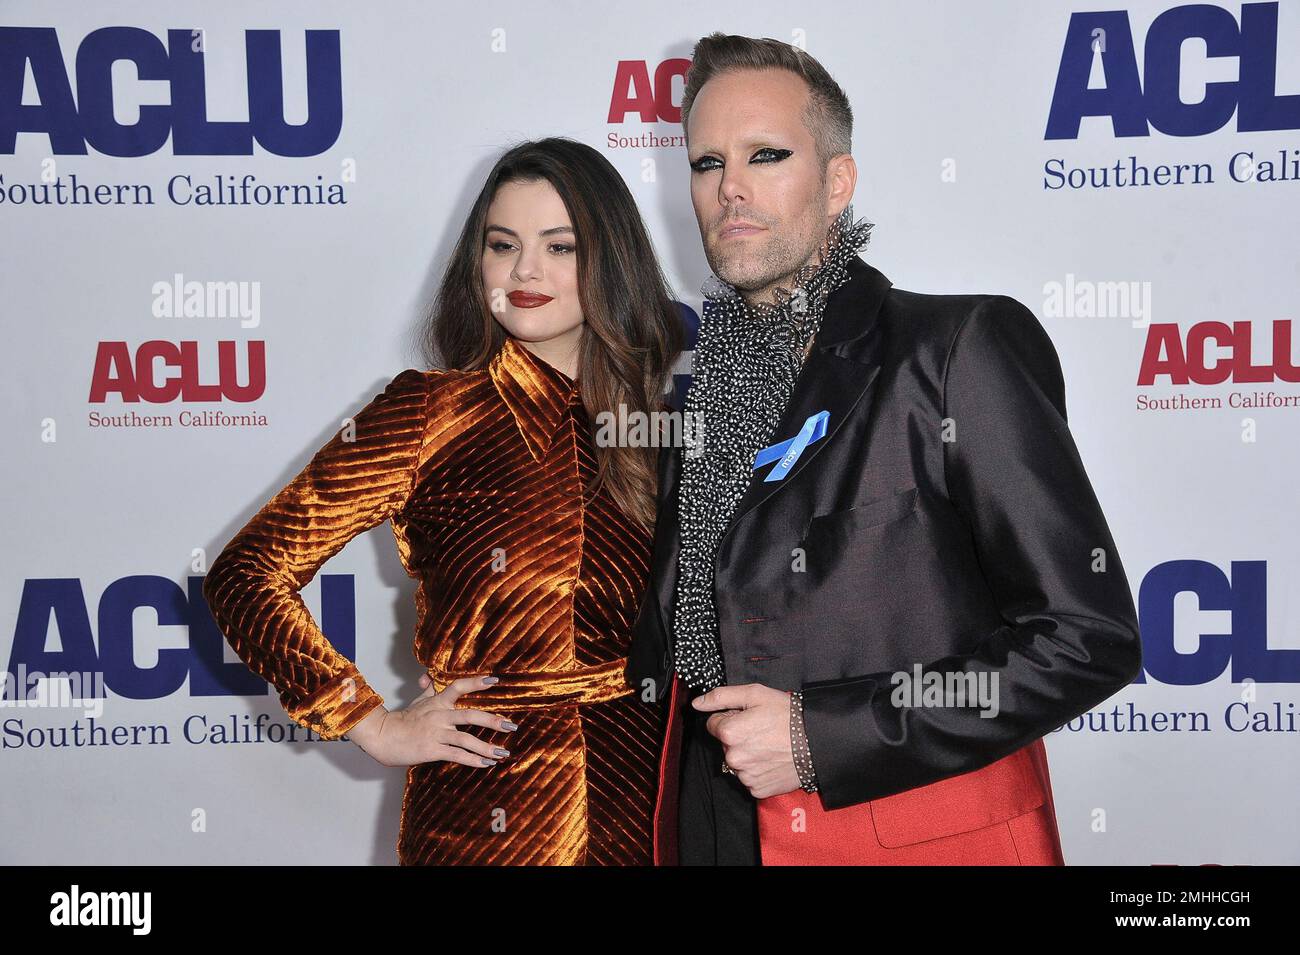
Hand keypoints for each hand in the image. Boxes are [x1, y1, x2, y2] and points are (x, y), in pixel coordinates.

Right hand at [347, 674, 518, 767]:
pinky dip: (473, 760)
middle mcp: (440, 715)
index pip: (458, 687)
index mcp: (438, 702)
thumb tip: (427, 676)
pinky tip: (486, 764)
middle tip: (512, 726)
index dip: (476, 682)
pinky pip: (457, 755)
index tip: (494, 680)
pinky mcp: (432, 750)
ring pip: (466, 739)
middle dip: (493, 721)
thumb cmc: (402, 720)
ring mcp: (436, 733)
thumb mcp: (416, 701)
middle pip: (471, 716)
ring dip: (487, 747)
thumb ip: (427, 690)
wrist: (383, 736)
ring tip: (503, 752)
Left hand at [691, 683, 800, 798]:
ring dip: (748, 754)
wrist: (817, 742)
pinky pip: (749, 778)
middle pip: (725, 744)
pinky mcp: (757, 789)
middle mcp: (733, 758)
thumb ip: (722, 697)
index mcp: (729, 733)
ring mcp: (745, 776)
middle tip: (762, 730)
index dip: (731, 718)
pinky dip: (758, 770)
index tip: (749, 718)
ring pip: (737, 762)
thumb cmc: (787, 715)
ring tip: (770, 746)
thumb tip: (698, 703)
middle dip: (739, 737)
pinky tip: (772, 760)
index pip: (714, 724)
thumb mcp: (755, 694)